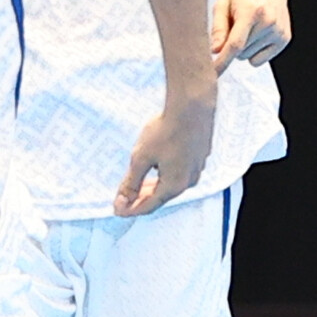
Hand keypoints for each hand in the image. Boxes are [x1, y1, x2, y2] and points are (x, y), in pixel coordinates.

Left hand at [111, 98, 213, 217]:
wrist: (191, 107)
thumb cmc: (165, 131)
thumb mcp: (141, 158)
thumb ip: (131, 182)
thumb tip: (122, 202)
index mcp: (174, 185)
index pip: (149, 206)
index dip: (130, 209)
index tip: (117, 209)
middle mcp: (188, 181)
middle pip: (160, 197)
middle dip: (140, 199)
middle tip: (123, 199)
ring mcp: (196, 169)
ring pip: (170, 185)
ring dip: (152, 187)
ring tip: (137, 186)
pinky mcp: (199, 157)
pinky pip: (179, 173)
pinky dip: (164, 175)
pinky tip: (156, 168)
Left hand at [211, 0, 294, 68]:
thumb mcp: (223, 4)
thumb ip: (218, 28)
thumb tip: (215, 51)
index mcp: (251, 12)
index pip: (235, 44)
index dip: (222, 61)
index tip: (212, 74)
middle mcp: (268, 22)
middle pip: (240, 53)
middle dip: (232, 46)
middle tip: (236, 26)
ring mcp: (278, 32)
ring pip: (249, 58)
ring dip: (244, 48)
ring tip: (249, 27)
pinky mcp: (284, 39)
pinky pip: (260, 60)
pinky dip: (255, 51)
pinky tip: (258, 34)